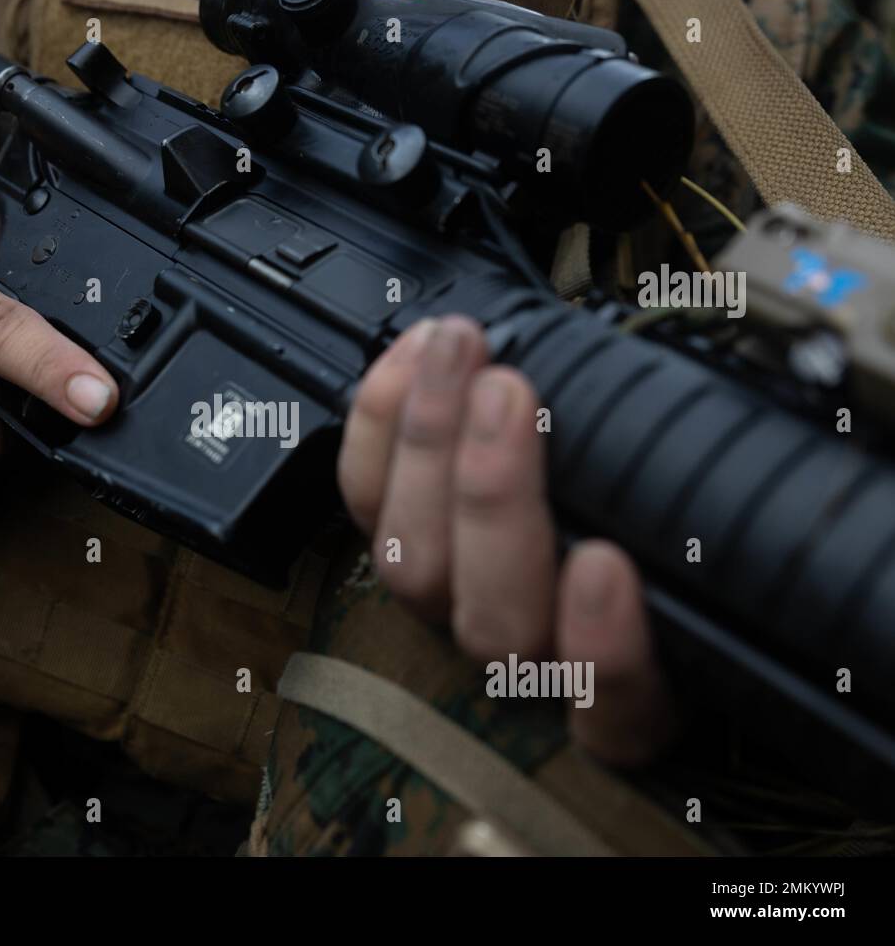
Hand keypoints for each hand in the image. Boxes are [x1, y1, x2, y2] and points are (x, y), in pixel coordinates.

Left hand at [337, 316, 675, 764]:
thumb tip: (698, 439)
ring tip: (457, 351)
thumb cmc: (658, 490)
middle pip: (493, 624)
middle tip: (510, 393)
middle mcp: (528, 652)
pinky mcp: (396, 540)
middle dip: (493, 501)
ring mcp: (450, 597)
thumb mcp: (693, 500)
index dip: (603, 648)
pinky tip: (408, 359)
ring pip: (415, 568)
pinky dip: (377, 426)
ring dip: (428, 445)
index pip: (616, 709)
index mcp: (622, 675)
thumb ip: (689, 501)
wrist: (588, 451)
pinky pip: (362, 506)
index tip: (608, 564)